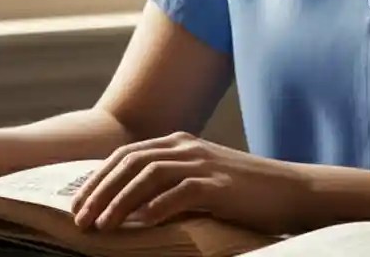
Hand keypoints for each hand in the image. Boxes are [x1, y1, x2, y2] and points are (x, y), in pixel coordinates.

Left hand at [69, 131, 306, 234]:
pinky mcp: (218, 184)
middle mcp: (186, 147)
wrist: (291, 190)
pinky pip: (180, 193)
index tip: (78, 203)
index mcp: (178, 142)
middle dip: (99, 191)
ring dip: (120, 201)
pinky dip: (157, 208)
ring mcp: (202, 163)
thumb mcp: (201, 178)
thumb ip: (170, 183)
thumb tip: (131, 207)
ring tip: (102, 225)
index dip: (98, 178)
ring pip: (148, 176)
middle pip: (129, 163)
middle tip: (80, 219)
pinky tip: (141, 224)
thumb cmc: (244, 191)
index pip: (126, 155)